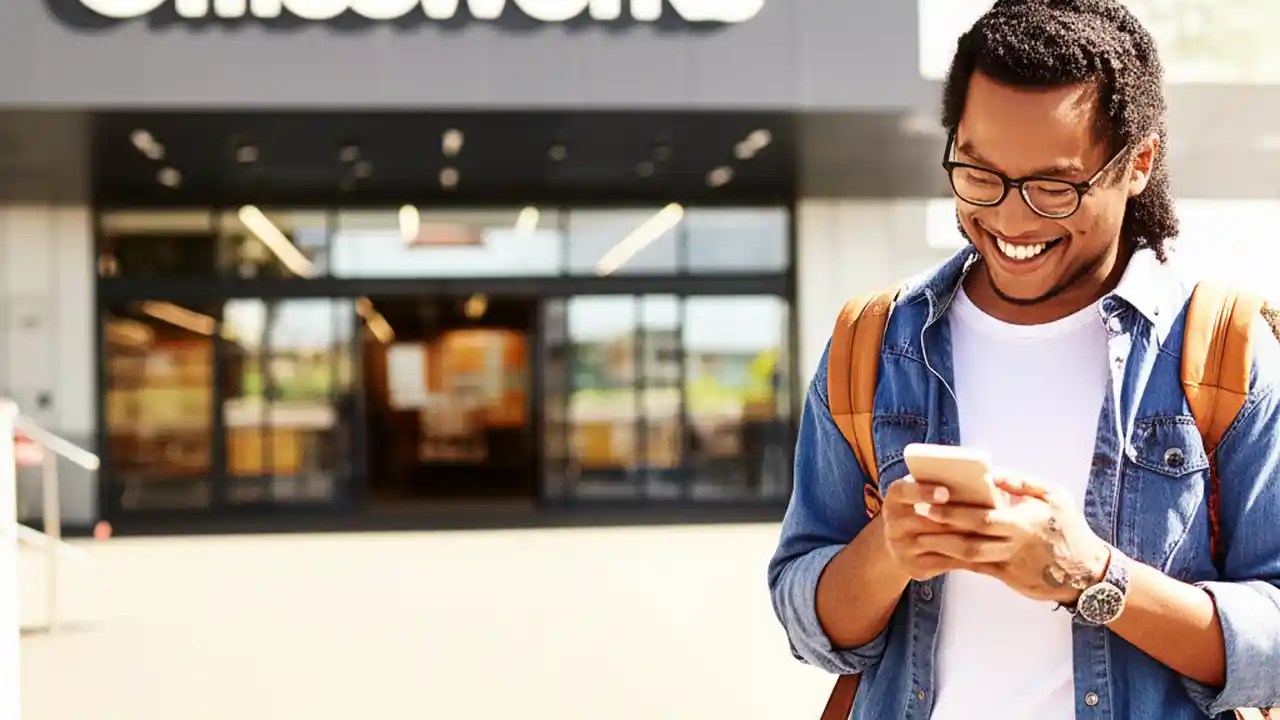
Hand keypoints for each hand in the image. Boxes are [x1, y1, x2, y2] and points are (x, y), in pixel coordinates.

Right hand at [881, 475, 978, 581]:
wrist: (903, 542)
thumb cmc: (925, 507)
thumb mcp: (924, 490)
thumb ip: (942, 480)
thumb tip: (981, 476)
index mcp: (894, 498)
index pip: (903, 491)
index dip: (923, 491)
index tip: (945, 492)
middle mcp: (892, 524)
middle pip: (922, 520)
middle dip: (954, 518)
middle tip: (982, 514)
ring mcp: (901, 548)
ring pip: (937, 543)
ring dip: (964, 536)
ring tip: (990, 531)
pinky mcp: (914, 568)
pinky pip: (944, 562)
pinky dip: (967, 556)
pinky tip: (987, 550)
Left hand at [915, 471, 1110, 603]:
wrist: (1088, 574)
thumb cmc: (1070, 528)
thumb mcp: (1056, 496)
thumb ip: (1024, 482)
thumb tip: (993, 473)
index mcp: (1024, 522)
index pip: (981, 516)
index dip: (953, 511)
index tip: (929, 501)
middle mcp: (1013, 545)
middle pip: (969, 539)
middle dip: (939, 530)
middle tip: (915, 518)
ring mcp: (1009, 564)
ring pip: (969, 557)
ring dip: (941, 548)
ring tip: (917, 538)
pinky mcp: (1007, 578)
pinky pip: (976, 569)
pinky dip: (955, 561)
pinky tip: (937, 553)